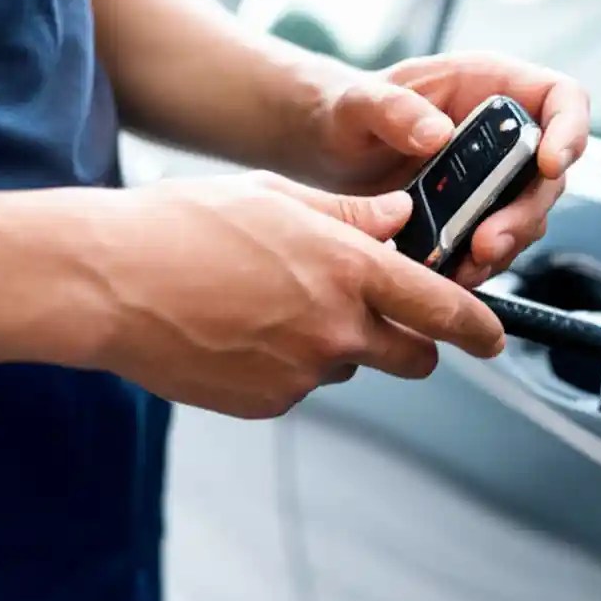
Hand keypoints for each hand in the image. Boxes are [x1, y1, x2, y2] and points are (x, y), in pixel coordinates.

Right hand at [63, 172, 504, 418]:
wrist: (107, 282)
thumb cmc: (183, 226)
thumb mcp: (277, 197)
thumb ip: (351, 216)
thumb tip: (399, 220)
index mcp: (348, 268)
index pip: (442, 310)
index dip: (478, 327)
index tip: (493, 336)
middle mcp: (335, 328)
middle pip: (410, 358)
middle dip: (410, 342)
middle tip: (379, 316)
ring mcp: (300, 373)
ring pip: (346, 366)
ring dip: (334, 343)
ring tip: (270, 303)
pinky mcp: (265, 403)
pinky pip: (297, 385)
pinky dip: (286, 363)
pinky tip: (241, 329)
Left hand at [310, 52, 589, 286]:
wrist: (329, 150)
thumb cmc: (348, 109)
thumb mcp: (359, 102)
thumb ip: (392, 110)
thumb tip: (437, 134)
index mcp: (490, 84)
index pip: (561, 97)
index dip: (570, 130)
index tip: (551, 164)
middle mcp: (503, 131)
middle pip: (550, 174)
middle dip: (526, 213)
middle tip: (489, 242)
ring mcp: (494, 175)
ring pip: (527, 214)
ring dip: (505, 244)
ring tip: (466, 266)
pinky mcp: (477, 212)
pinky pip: (496, 240)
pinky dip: (480, 262)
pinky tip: (452, 273)